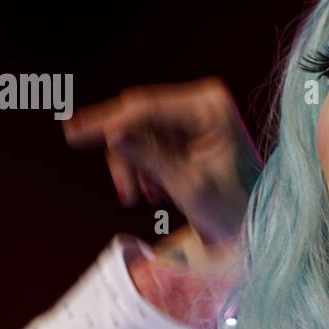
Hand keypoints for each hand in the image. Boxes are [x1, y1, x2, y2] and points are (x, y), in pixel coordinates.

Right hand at [63, 77, 262, 245]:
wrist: (256, 225)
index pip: (146, 108)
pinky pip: (146, 146)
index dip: (107, 122)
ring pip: (137, 135)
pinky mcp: (184, 134)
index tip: (72, 133)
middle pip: (137, 120)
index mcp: (208, 106)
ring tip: (151, 200)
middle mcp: (200, 103)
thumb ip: (150, 158)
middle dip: (127, 157)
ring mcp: (191, 118)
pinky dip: (146, 171)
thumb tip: (113, 135)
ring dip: (136, 169)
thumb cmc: (234, 209)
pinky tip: (161, 194)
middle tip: (125, 196)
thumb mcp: (188, 186)